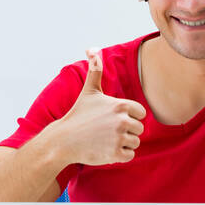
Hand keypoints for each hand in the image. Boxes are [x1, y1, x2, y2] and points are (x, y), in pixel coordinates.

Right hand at [57, 48, 146, 165]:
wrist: (63, 140)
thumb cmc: (78, 115)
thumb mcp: (89, 91)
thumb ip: (95, 69)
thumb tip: (92, 48)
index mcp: (121, 105)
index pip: (141, 114)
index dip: (129, 117)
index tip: (113, 119)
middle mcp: (122, 121)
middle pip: (139, 129)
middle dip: (126, 132)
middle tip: (107, 131)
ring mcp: (119, 138)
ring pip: (135, 143)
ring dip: (123, 144)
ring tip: (106, 140)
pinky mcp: (115, 154)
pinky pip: (130, 156)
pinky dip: (120, 156)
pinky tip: (106, 149)